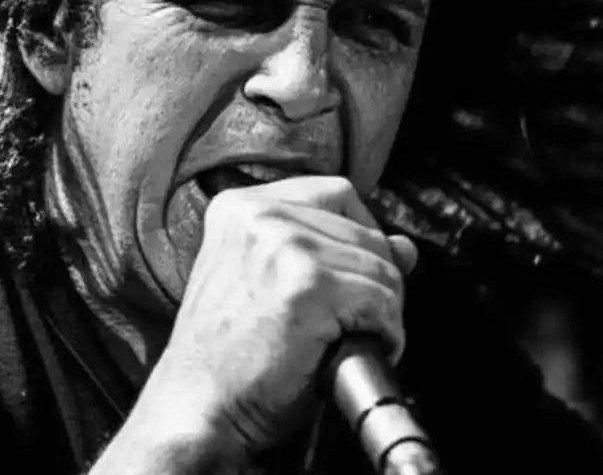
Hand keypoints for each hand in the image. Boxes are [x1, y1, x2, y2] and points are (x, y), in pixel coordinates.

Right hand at [142, 175, 418, 465]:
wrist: (197, 409)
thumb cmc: (230, 360)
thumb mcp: (272, 287)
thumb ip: (331, 253)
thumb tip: (404, 247)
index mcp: (239, 207)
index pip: (336, 194)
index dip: (361, 235)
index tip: (353, 277)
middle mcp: (258, 214)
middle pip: (365, 230)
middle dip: (374, 281)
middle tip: (349, 324)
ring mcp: (283, 245)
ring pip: (381, 268)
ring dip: (381, 313)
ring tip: (345, 342)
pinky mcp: (307, 285)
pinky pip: (381, 300)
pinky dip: (384, 334)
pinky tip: (350, 352)